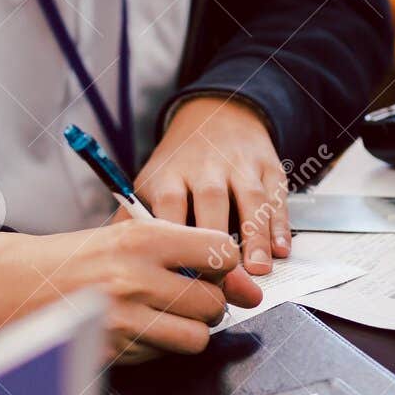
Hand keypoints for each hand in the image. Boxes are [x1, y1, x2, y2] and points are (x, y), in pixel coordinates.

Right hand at [0, 220, 264, 362]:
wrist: (19, 285)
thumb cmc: (82, 258)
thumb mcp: (133, 237)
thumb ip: (192, 256)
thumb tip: (249, 288)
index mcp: (143, 239)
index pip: (222, 253)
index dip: (224, 265)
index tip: (213, 268)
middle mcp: (135, 278)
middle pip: (213, 301)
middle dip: (205, 302)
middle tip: (182, 294)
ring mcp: (124, 318)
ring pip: (197, 336)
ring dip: (189, 329)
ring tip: (165, 314)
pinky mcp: (115, 351)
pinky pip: (165, 355)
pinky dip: (159, 345)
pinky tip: (137, 327)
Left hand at [135, 96, 290, 274]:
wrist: (217, 114)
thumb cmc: (180, 163)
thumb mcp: (150, 181)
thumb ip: (134, 218)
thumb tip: (114, 257)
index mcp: (170, 174)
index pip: (170, 208)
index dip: (176, 243)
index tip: (180, 276)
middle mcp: (205, 167)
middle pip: (211, 203)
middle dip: (217, 243)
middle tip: (222, 281)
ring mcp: (240, 166)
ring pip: (250, 201)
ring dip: (255, 238)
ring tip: (257, 270)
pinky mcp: (268, 168)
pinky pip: (276, 198)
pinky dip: (280, 225)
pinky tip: (280, 250)